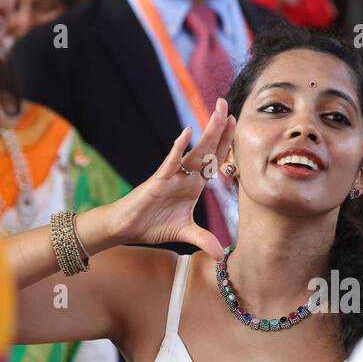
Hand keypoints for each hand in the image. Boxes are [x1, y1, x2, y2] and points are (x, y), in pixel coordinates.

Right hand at [106, 100, 235, 258]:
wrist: (127, 228)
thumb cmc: (153, 224)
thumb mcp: (185, 233)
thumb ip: (204, 240)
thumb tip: (221, 255)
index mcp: (194, 184)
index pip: (214, 160)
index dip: (225, 144)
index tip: (235, 124)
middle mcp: (185, 176)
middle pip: (207, 149)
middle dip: (218, 128)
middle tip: (226, 106)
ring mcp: (172, 176)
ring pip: (194, 151)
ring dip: (207, 133)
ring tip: (217, 113)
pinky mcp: (158, 180)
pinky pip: (170, 162)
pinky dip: (178, 148)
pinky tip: (187, 133)